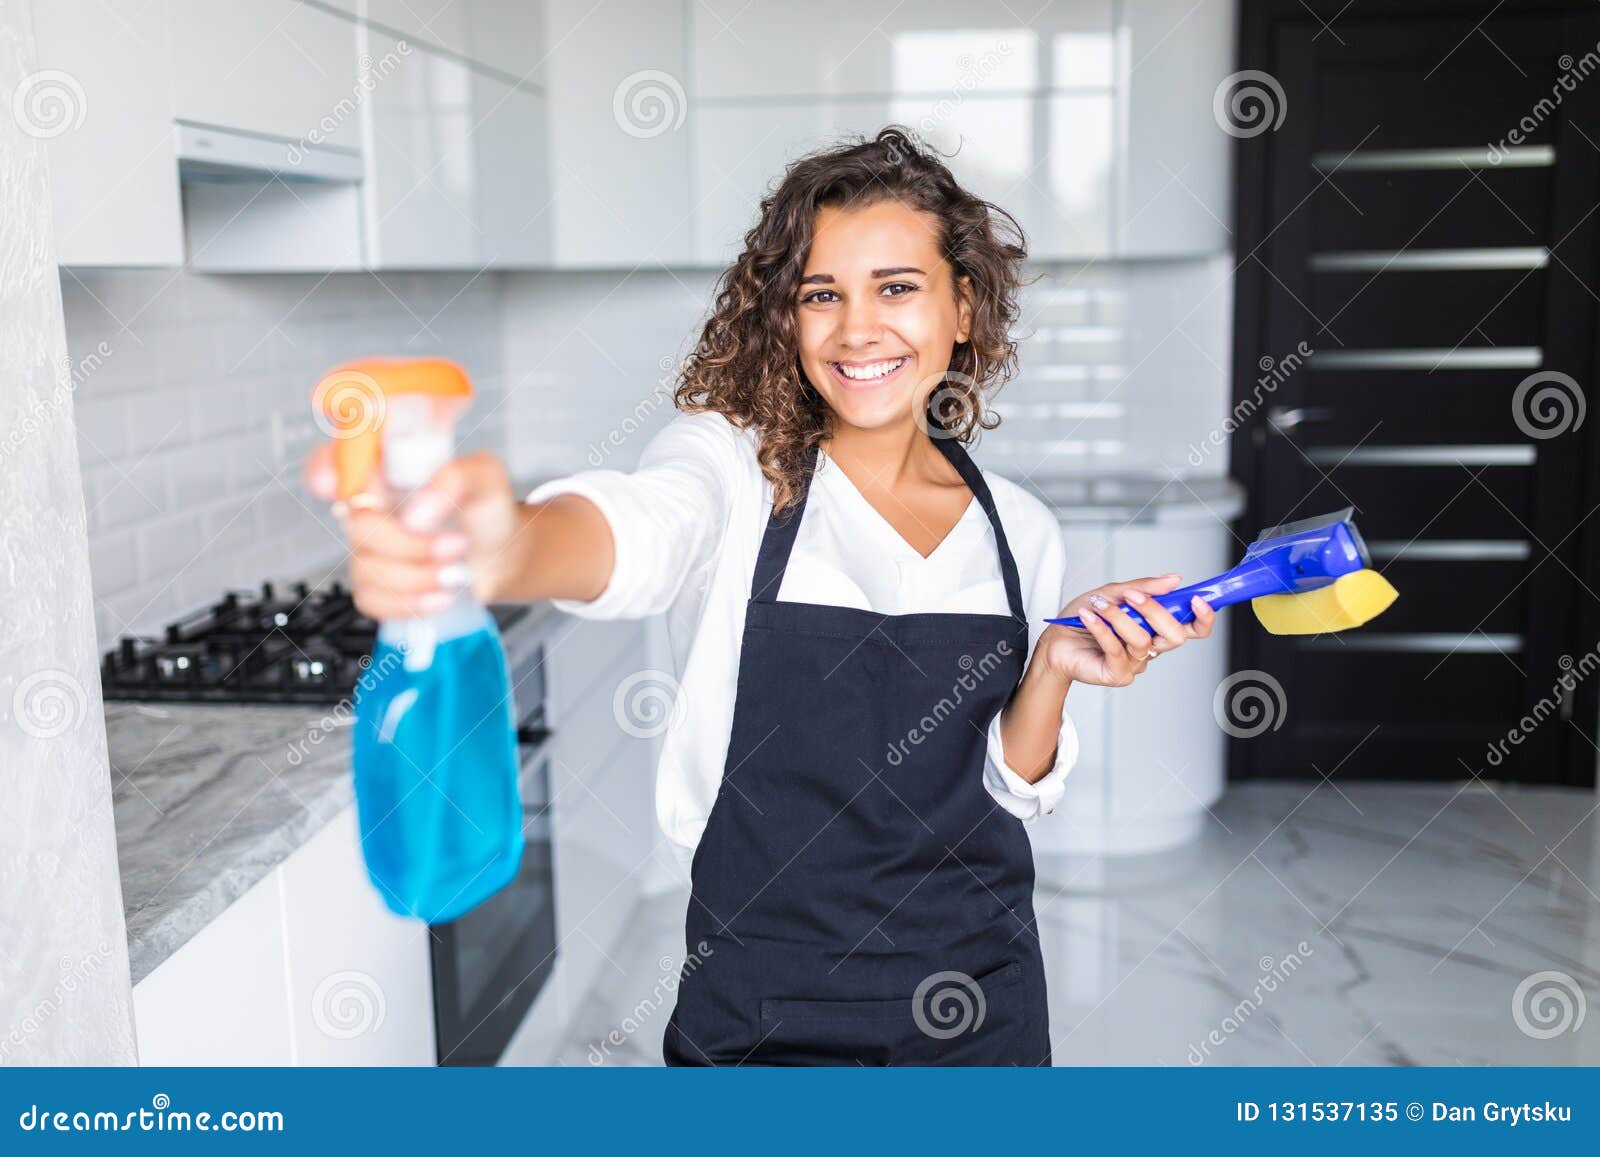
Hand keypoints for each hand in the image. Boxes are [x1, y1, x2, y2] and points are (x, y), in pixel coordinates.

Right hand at [304, 442, 519, 618]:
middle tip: (455, 545)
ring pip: (366, 567)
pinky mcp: (377, 584)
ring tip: (457, 572)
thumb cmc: (486, 509)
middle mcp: (372, 507)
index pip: (338, 458)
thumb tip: (417, 512)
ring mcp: (370, 547)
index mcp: (389, 470)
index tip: (335, 486)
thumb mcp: (485, 477)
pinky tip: (441, 596)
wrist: (502, 555)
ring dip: (418, 576)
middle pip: (358, 525)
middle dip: (409, 543)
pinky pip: (372, 599)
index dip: (325, 469)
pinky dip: (411, 602)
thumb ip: (454, 478)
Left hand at [1037, 573, 1216, 687]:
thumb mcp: (1113, 593)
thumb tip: (1174, 580)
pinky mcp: (1117, 674)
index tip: (1199, 599)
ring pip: (1142, 640)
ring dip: (1118, 617)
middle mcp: (1150, 647)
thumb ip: (1144, 587)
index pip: (1192, 628)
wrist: (1054, 641)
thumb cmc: (1084, 618)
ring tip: (1098, 604)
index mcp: (1155, 627)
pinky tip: (1089, 616)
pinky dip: (1102, 629)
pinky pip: (1117, 650)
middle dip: (1155, 611)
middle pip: (1174, 636)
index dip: (1203, 617)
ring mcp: (1135, 663)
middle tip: (1133, 596)